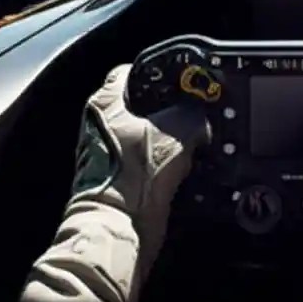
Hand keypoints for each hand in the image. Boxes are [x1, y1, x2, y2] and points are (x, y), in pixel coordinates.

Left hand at [20, 64, 209, 301]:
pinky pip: (152, 162)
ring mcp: (110, 154)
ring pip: (150, 135)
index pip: (133, 71)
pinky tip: (190, 165)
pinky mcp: (123, 179)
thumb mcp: (176, 131)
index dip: (162, 72)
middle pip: (144, 105)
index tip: (186, 79)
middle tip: (199, 111)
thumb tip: (200, 116)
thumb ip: (192, 114)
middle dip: (173, 109)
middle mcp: (101, 125)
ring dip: (174, 139)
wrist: (118, 230)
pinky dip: (170, 162)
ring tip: (198, 140)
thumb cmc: (134, 177)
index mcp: (105, 103)